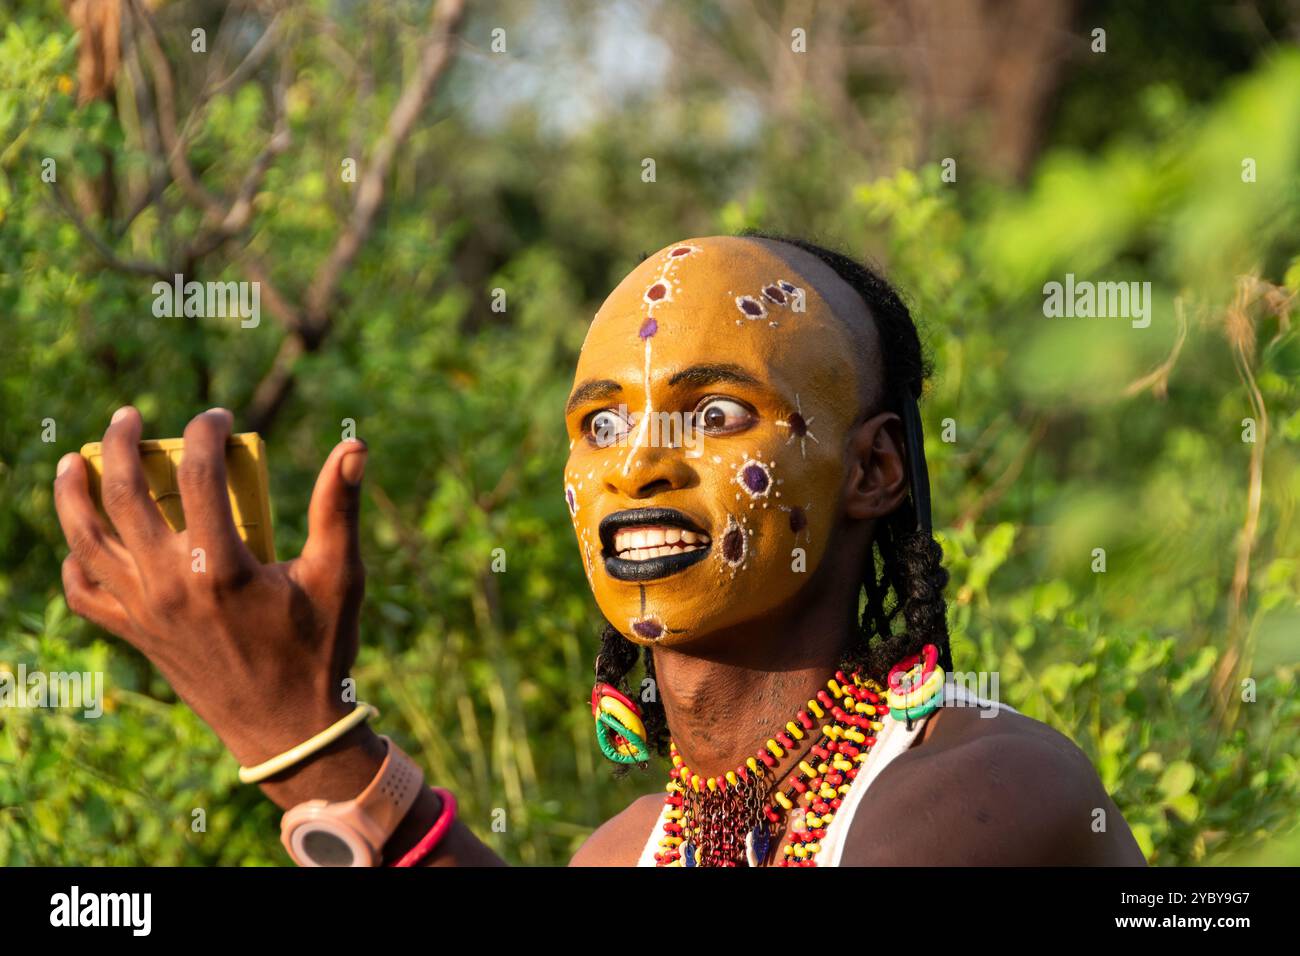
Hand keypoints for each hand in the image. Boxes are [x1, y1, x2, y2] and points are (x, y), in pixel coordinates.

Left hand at [54, 407, 376, 800]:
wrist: (289, 729)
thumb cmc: (319, 648)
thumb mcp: (340, 575)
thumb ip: (339, 507)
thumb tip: (354, 446)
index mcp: (220, 566)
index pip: (200, 474)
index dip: (206, 432)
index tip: (219, 417)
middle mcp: (170, 586)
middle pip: (125, 495)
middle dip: (122, 444)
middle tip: (129, 418)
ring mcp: (146, 612)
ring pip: (87, 541)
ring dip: (73, 495)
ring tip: (74, 460)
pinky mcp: (137, 635)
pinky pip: (86, 594)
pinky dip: (77, 562)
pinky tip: (82, 540)